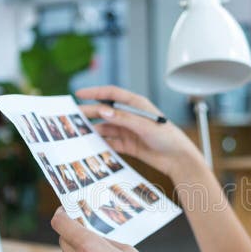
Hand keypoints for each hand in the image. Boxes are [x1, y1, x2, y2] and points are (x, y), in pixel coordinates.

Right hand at [74, 85, 203, 180]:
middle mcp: (130, 116)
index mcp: (136, 105)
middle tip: (72, 116)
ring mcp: (129, 130)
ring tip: (78, 133)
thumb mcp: (144, 125)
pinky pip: (111, 142)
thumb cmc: (167, 137)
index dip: (95, 92)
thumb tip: (103, 110)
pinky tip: (91, 146)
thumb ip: (123, 118)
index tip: (79, 93)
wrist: (178, 159)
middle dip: (90, 112)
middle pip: (106, 111)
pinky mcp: (129, 145)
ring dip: (94, 130)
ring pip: (106, 128)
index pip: (112, 94)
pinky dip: (101, 143)